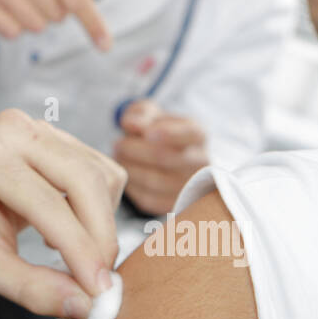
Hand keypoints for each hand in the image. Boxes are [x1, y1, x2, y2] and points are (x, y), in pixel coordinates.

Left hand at [0, 109, 125, 318]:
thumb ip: (31, 288)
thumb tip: (85, 305)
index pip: (45, 201)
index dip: (79, 247)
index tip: (98, 289)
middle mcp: (9, 130)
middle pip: (82, 179)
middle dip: (99, 235)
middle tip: (99, 281)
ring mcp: (36, 127)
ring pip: (99, 175)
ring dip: (102, 222)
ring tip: (74, 254)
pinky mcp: (57, 137)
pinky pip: (101, 171)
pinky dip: (101, 207)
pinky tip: (69, 226)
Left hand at [113, 100, 209, 214]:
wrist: (168, 157)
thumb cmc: (158, 131)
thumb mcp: (152, 114)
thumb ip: (141, 113)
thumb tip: (130, 124)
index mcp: (198, 135)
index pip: (190, 134)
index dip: (169, 134)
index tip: (148, 133)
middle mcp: (200, 163)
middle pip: (164, 157)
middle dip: (133, 149)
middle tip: (117, 144)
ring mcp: (189, 187)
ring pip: (154, 180)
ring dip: (129, 167)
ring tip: (119, 157)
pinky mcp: (173, 205)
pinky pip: (147, 198)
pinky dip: (131, 185)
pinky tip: (128, 173)